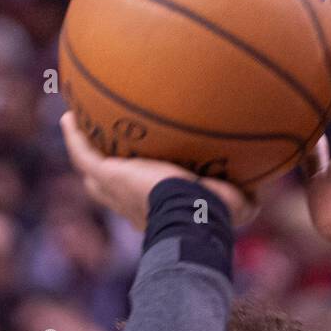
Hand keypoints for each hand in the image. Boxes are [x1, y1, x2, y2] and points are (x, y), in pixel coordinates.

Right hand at [60, 112, 259, 230]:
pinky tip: (68, 114)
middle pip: (108, 188)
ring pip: (91, 170)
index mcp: (157, 210)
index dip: (140, 187)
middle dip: (104, 170)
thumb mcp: (238, 205)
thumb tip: (263, 188)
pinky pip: (83, 152)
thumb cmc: (214, 216)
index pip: (142, 200)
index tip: (142, 172)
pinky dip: (74, 135)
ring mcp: (116, 190)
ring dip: (83, 149)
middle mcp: (131, 203)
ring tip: (77, 124)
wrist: (191, 215)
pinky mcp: (107, 176)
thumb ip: (247, 194)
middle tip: (102, 148)